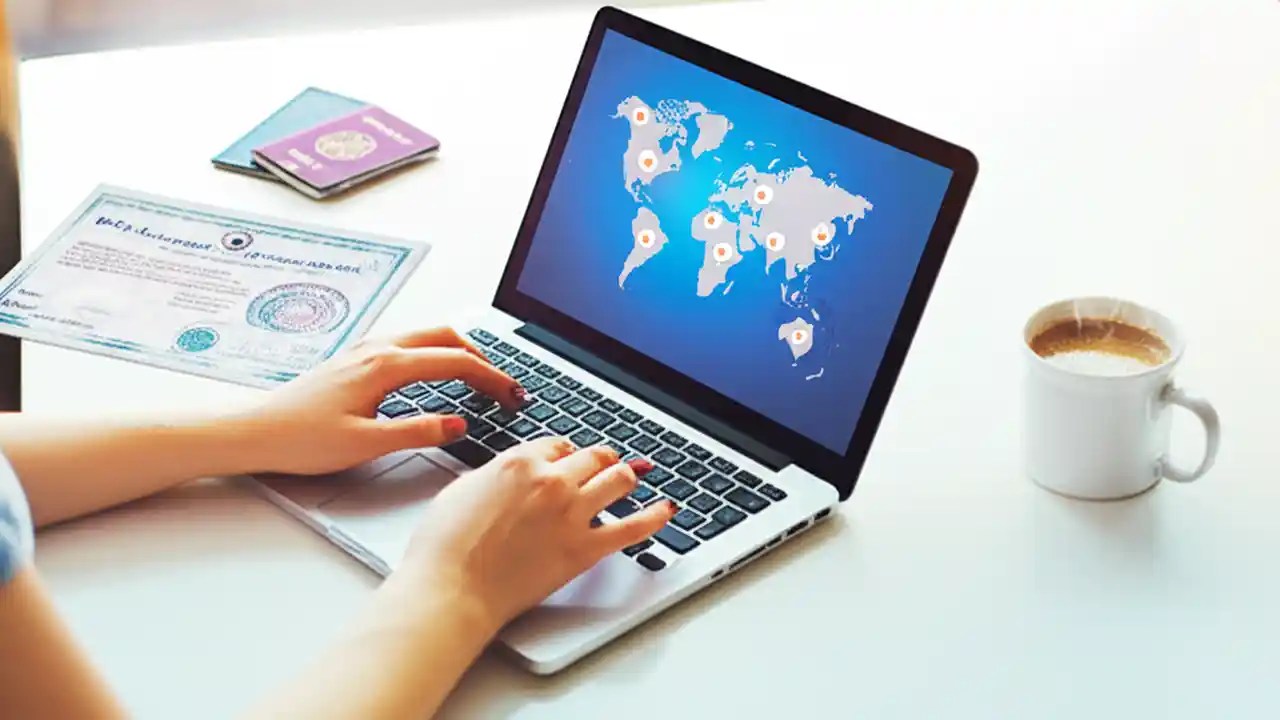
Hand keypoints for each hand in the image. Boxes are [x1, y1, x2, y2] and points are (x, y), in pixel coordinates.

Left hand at [236, 327, 523, 475]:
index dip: (493, 378)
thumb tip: (458, 424)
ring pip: (428, 336)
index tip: (514, 396)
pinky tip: (438, 376)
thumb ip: (417, 431)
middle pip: (447, 337)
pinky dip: (437, 354)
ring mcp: (365, 350)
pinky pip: (409, 345)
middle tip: (505, 386)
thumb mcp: (365, 444)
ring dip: (461, 352)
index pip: (456, 362)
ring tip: (481, 380)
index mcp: (385, 366)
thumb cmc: (300, 439)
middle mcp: (377, 349)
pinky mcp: (356, 359)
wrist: (253, 431)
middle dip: (484, 358)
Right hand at [399, 438, 676, 633]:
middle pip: (593, 456)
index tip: (564, 461)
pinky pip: (634, 527)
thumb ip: (496, 475)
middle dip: (597, 460)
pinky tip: (666, 509)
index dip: (563, 454)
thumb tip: (509, 475)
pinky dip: (655, 517)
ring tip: (628, 479)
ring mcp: (572, 514)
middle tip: (601, 465)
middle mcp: (552, 482)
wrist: (452, 589)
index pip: (558, 445)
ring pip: (619, 479)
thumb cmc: (445, 546)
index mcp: (520, 462)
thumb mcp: (462, 489)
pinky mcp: (585, 549)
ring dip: (625, 476)